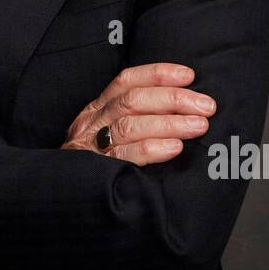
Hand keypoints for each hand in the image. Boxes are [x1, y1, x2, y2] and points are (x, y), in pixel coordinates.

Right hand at [60, 62, 214, 165]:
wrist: (62, 195)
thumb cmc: (94, 163)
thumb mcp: (106, 133)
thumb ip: (133, 119)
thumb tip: (182, 109)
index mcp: (97, 109)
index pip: (127, 81)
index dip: (158, 74)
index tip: (189, 75)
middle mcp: (92, 122)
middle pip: (132, 101)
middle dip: (173, 99)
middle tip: (206, 106)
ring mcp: (90, 146)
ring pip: (130, 125)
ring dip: (169, 123)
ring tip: (199, 126)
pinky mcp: (94, 170)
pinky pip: (124, 155)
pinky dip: (152, 149)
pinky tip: (175, 148)